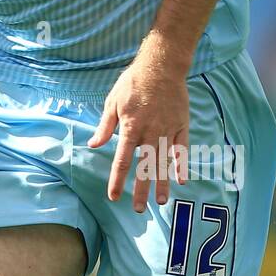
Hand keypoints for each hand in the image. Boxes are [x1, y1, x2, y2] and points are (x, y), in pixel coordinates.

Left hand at [87, 57, 189, 212]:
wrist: (161, 66)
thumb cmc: (133, 83)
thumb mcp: (112, 102)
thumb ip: (105, 126)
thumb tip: (93, 144)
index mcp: (130, 127)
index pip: (122, 160)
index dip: (117, 180)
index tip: (114, 196)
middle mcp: (150, 132)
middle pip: (145, 167)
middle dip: (141, 190)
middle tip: (139, 209)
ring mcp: (167, 130)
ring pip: (164, 162)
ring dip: (162, 183)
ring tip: (161, 201)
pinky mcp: (181, 125)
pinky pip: (182, 149)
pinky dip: (182, 164)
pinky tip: (181, 180)